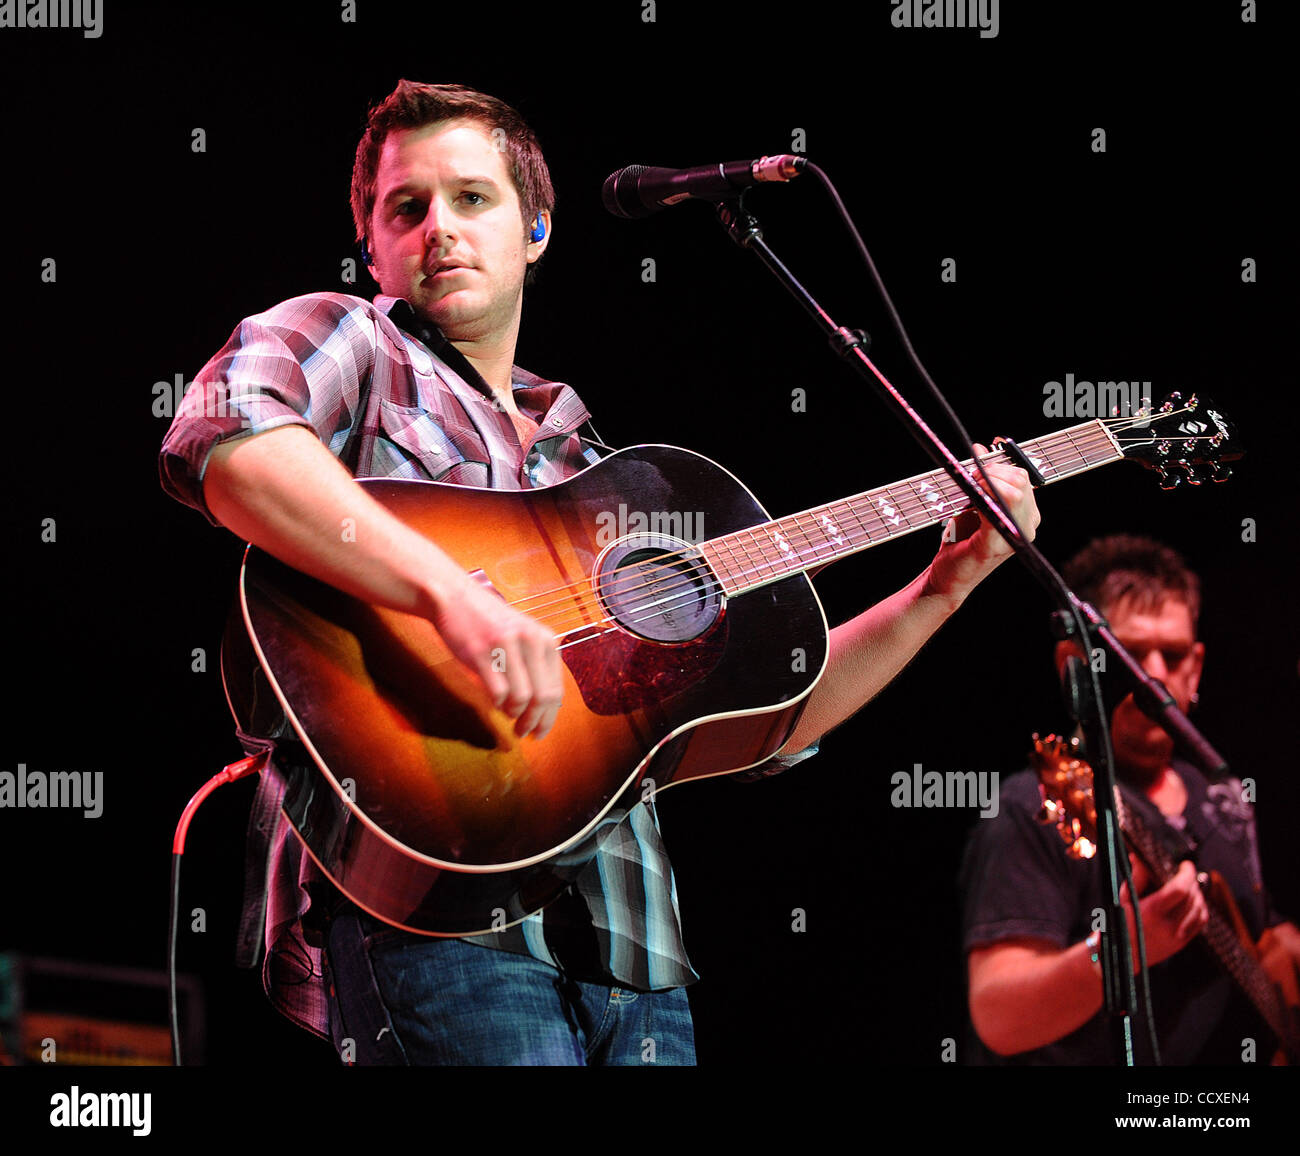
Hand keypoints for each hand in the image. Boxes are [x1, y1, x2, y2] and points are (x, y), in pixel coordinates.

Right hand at [428, 574, 563, 739]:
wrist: (455, 597)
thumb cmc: (489, 622)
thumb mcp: (523, 636)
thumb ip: (536, 664)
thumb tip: (544, 707)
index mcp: (546, 639)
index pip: (555, 690)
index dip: (550, 717)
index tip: (541, 732)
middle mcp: (531, 641)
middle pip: (542, 698)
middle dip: (534, 722)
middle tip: (524, 733)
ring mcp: (506, 646)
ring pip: (522, 698)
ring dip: (515, 715)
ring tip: (508, 715)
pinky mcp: (481, 652)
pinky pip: (497, 692)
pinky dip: (497, 704)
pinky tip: (495, 703)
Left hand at [926, 441, 1041, 603]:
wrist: (948, 576)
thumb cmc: (962, 541)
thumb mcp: (974, 503)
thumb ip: (982, 477)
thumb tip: (981, 447)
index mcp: (1026, 515)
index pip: (1023, 476)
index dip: (1001, 463)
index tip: (980, 459)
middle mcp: (1027, 526)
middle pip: (1020, 480)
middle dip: (992, 471)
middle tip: (971, 475)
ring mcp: (1015, 537)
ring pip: (1013, 492)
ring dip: (986, 481)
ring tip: (970, 487)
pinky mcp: (995, 546)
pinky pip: (994, 512)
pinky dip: (981, 499)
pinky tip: (970, 502)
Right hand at [1121, 859, 1208, 967]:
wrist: (1120, 957)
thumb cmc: (1117, 926)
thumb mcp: (1122, 899)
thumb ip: (1136, 878)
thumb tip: (1139, 858)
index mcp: (1151, 912)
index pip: (1179, 889)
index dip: (1186, 874)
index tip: (1185, 865)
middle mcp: (1167, 926)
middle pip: (1191, 898)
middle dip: (1192, 882)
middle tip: (1185, 873)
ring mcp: (1176, 937)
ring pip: (1199, 911)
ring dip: (1198, 895)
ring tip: (1189, 887)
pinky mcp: (1181, 944)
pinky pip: (1199, 924)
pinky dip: (1200, 910)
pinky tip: (1193, 903)